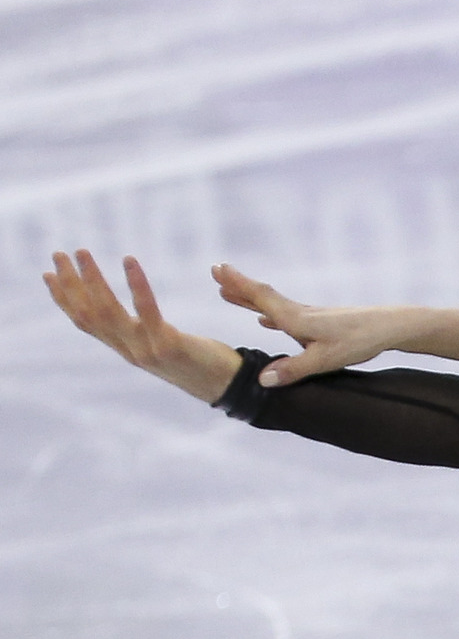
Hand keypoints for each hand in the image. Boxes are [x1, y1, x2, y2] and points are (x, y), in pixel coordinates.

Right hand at [44, 250, 241, 403]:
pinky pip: (147, 311)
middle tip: (59, 253)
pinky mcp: (168, 346)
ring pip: (107, 312)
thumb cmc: (202, 361)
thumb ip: (144, 332)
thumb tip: (133, 316)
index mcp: (126, 349)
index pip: (85, 323)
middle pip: (88, 315)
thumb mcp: (164, 344)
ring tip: (82, 252)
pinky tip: (129, 260)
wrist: (229, 386)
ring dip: (92, 280)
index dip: (64, 299)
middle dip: (71, 284)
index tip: (49, 273)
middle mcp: (129, 351)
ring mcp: (146, 350)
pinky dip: (136, 284)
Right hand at [211, 263, 407, 386]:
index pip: (261, 297)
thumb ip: (293, 369)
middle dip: (239, 286)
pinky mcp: (322, 323)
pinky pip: (288, 317)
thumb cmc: (359, 341)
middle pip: (263, 297)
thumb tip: (260, 379)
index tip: (217, 268)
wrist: (391, 327)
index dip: (238, 284)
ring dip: (251, 300)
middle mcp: (301, 313)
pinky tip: (267, 320)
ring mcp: (312, 317)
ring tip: (230, 294)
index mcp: (297, 319)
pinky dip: (271, 315)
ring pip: (274, 305)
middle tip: (215, 272)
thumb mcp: (325, 360)